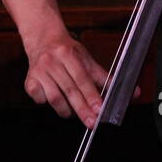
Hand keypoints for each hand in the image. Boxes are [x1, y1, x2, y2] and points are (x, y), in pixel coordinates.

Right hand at [22, 28, 139, 127]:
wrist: (42, 40)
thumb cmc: (67, 51)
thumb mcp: (87, 59)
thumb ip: (106, 78)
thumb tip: (132, 92)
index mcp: (68, 53)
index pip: (82, 78)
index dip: (91, 95)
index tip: (99, 109)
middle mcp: (51, 61)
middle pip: (69, 90)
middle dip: (82, 109)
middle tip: (92, 122)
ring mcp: (38, 71)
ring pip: (54, 98)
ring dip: (66, 110)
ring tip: (73, 112)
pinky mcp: (29, 81)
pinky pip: (39, 100)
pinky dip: (47, 103)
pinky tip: (54, 99)